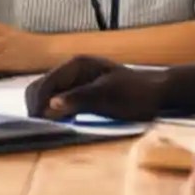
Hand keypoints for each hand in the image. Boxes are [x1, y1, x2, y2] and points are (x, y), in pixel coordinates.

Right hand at [24, 56, 167, 120]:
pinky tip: (57, 123)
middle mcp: (72, 71)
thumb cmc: (136, 93)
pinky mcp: (80, 93)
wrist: (157, 93)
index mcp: (76, 65)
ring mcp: (75, 82)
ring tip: (47, 128)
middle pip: (41, 87)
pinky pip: (58, 101)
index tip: (38, 124)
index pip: (46, 83)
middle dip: (37, 106)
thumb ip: (79, 98)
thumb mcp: (108, 96)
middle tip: (41, 128)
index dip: (39, 103)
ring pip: (47, 95)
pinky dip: (53, 112)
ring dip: (43, 110)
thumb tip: (50, 105)